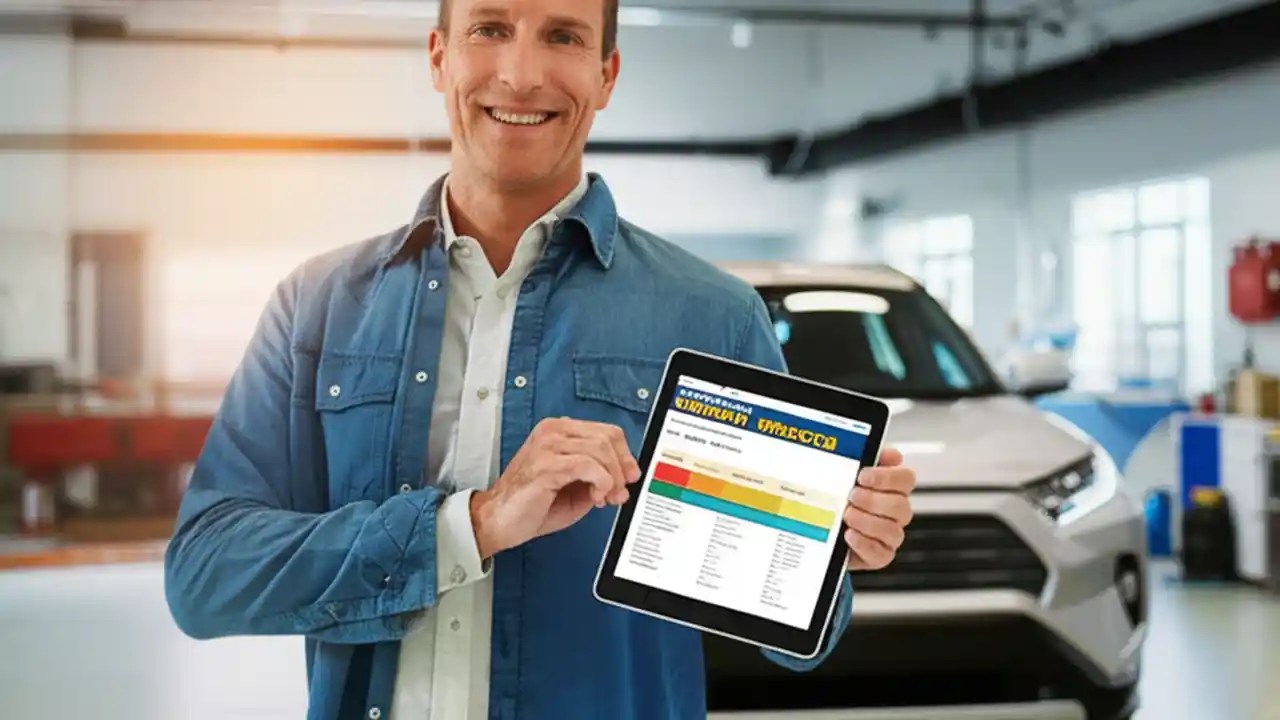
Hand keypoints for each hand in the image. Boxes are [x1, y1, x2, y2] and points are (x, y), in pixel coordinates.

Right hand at [469, 417, 640, 558]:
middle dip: (622, 467)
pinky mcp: (546, 464)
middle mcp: (553, 431)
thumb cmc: (531, 504)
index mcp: (558, 430)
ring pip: (601, 449)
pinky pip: (588, 465)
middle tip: (621, 492)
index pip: (606, 431)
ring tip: (605, 498)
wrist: (496, 520)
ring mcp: (548, 445)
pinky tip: (595, 497)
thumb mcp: (573, 484)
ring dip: (612, 478)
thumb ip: (596, 473)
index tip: (631, 476)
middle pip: (608, 437)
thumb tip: (625, 476)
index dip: (625, 454)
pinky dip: (601, 482)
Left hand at [843, 447, 915, 571]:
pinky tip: (849, 535)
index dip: (887, 477)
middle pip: (900, 505)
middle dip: (873, 500)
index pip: (906, 478)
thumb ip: (859, 458)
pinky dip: (864, 544)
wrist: (820, 530)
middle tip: (852, 497)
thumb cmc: (834, 498)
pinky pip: (881, 553)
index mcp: (891, 487)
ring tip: (846, 516)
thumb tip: (882, 452)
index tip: (862, 476)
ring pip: (892, 530)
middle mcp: (895, 511)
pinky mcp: (880, 555)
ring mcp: (889, 534)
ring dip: (867, 522)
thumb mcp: (840, 474)